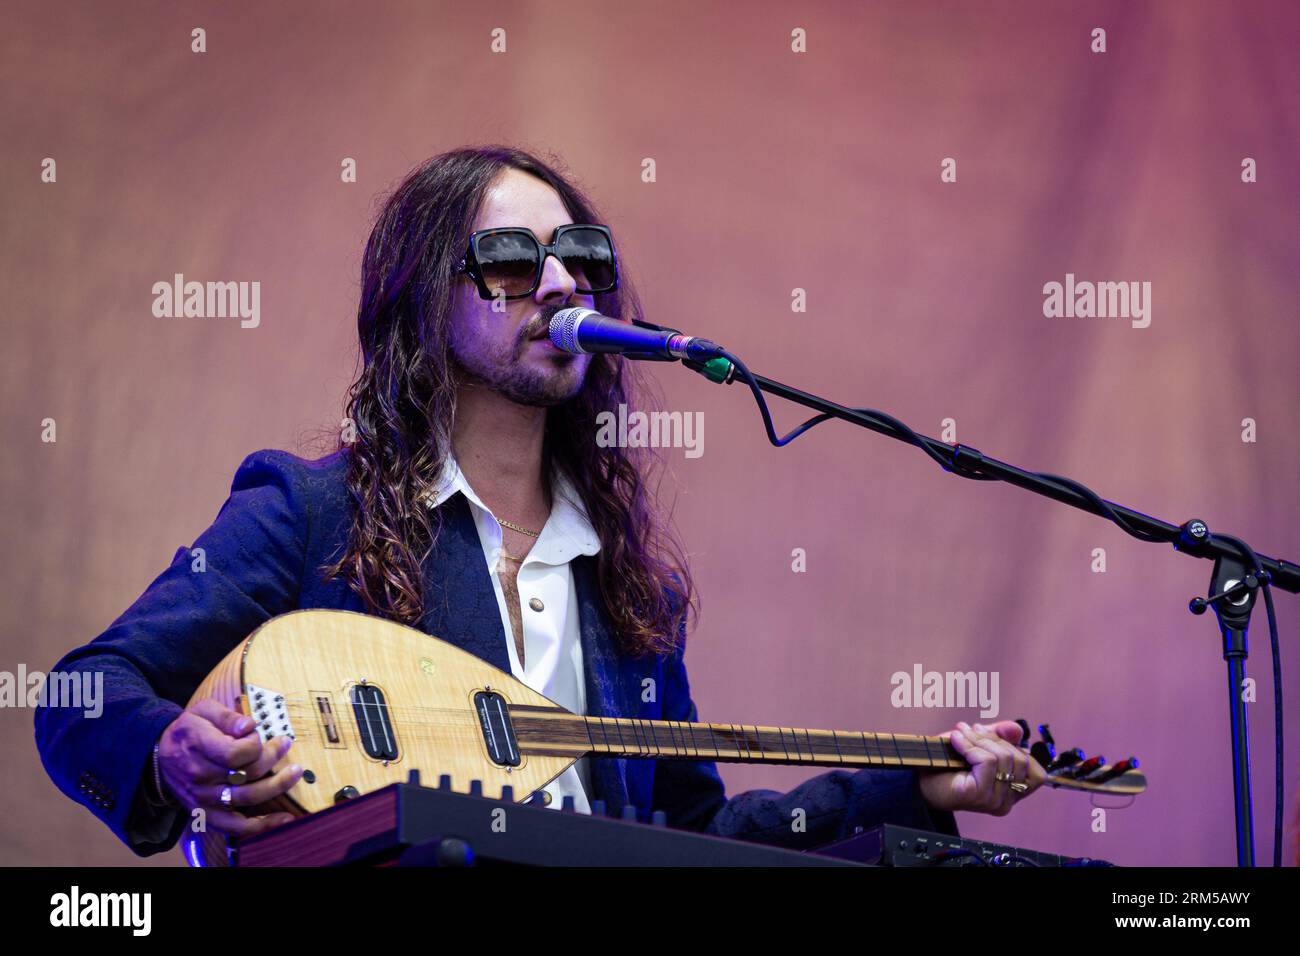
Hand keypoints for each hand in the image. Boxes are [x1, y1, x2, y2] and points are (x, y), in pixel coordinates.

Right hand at [157, 697, 302, 837]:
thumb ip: (227, 716)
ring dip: (276, 786)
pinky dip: (261, 826)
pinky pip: (234, 826)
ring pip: (246, 798)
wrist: (161, 754)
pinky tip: (283, 819)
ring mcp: (203, 797)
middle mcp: (199, 775)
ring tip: (295, 772)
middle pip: (245, 774)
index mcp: (197, 746)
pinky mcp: (206, 813)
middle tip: (285, 743)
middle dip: (272, 758)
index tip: (258, 733)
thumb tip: (249, 726)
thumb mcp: (204, 710)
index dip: (254, 744)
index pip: (234, 753)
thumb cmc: (189, 729)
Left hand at [917, 720, 1046, 814]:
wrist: (918, 779)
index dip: (1018, 749)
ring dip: (979, 739)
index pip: (1036, 773)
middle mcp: (1005, 801)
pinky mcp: (978, 795)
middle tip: (969, 730)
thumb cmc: (946, 764)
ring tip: (961, 733)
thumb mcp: (977, 745)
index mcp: (1010, 793)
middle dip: (993, 738)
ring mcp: (993, 801)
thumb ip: (999, 737)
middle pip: (1020, 760)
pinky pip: (987, 761)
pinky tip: (956, 740)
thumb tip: (1017, 729)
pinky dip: (971, 746)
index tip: (991, 735)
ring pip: (1003, 758)